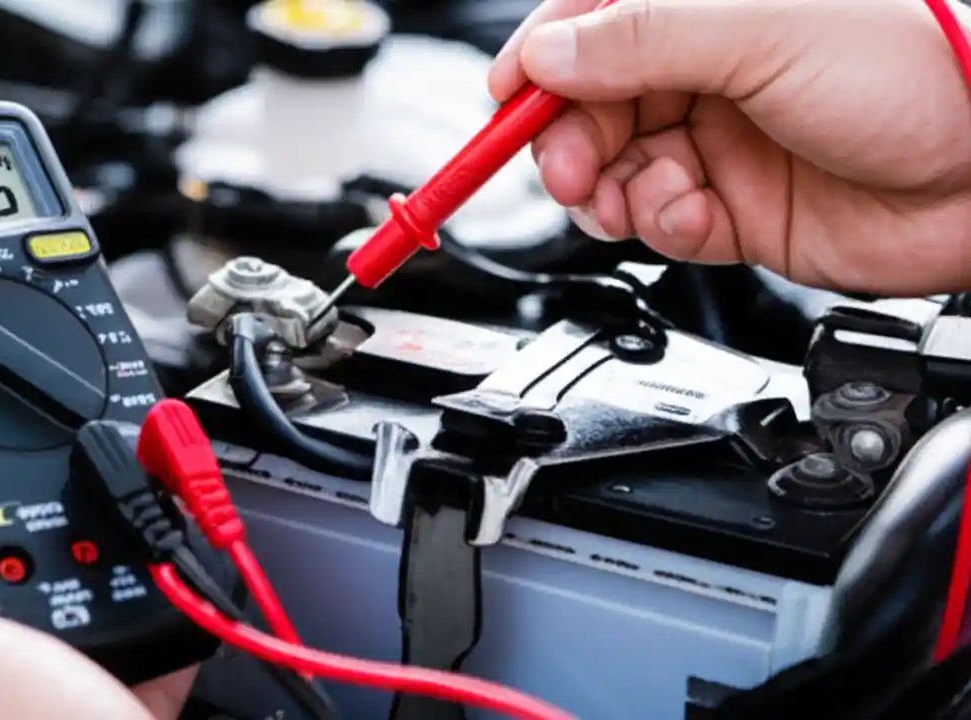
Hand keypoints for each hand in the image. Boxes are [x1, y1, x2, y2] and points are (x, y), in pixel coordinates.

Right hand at [489, 0, 970, 294]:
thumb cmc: (915, 66)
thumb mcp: (758, 30)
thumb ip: (640, 41)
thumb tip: (548, 52)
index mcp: (706, 12)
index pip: (591, 28)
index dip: (538, 65)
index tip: (503, 103)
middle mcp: (707, 73)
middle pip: (591, 109)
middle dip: (567, 143)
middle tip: (568, 168)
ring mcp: (720, 142)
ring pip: (619, 173)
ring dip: (611, 191)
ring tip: (632, 196)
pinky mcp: (737, 209)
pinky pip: (663, 221)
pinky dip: (660, 223)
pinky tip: (688, 213)